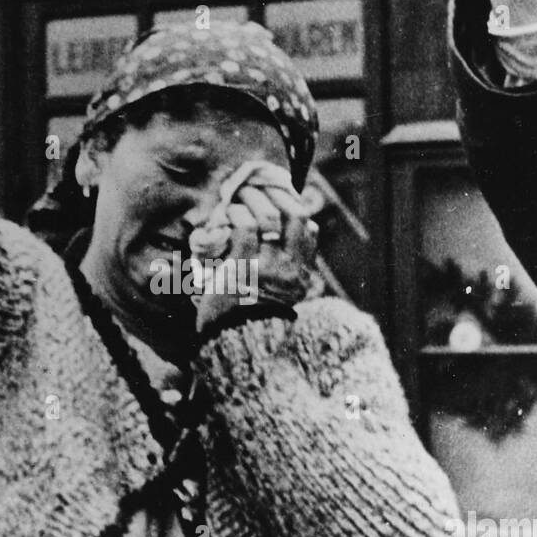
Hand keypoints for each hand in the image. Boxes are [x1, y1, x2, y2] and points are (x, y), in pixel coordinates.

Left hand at [194, 163, 317, 333]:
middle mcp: (291, 270)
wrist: (234, 347)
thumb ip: (278, 272)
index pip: (310, 232)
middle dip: (275, 196)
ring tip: (237, 196)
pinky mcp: (243, 267)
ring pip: (269, 216)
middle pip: (296, 216)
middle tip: (256, 190)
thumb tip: (268, 239)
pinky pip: (244, 227)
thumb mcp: (273, 297)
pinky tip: (227, 214)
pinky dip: (236, 214)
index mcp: (301, 277)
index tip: (276, 202)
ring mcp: (269, 267)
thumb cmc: (247, 320)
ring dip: (252, 199)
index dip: (294, 210)